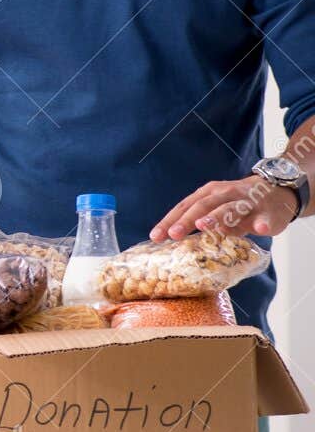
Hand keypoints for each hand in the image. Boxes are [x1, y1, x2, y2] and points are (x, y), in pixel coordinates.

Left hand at [150, 176, 299, 240]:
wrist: (276, 191)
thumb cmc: (239, 204)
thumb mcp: (217, 210)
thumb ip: (201, 223)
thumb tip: (179, 239)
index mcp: (209, 193)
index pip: (185, 206)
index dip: (169, 220)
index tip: (155, 236)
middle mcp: (226, 194)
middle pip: (203, 206)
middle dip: (187, 220)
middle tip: (173, 234)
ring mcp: (248, 202)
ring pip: (232, 208)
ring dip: (217, 216)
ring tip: (204, 226)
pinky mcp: (268, 213)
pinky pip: (265, 218)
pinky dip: (262, 224)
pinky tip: (259, 230)